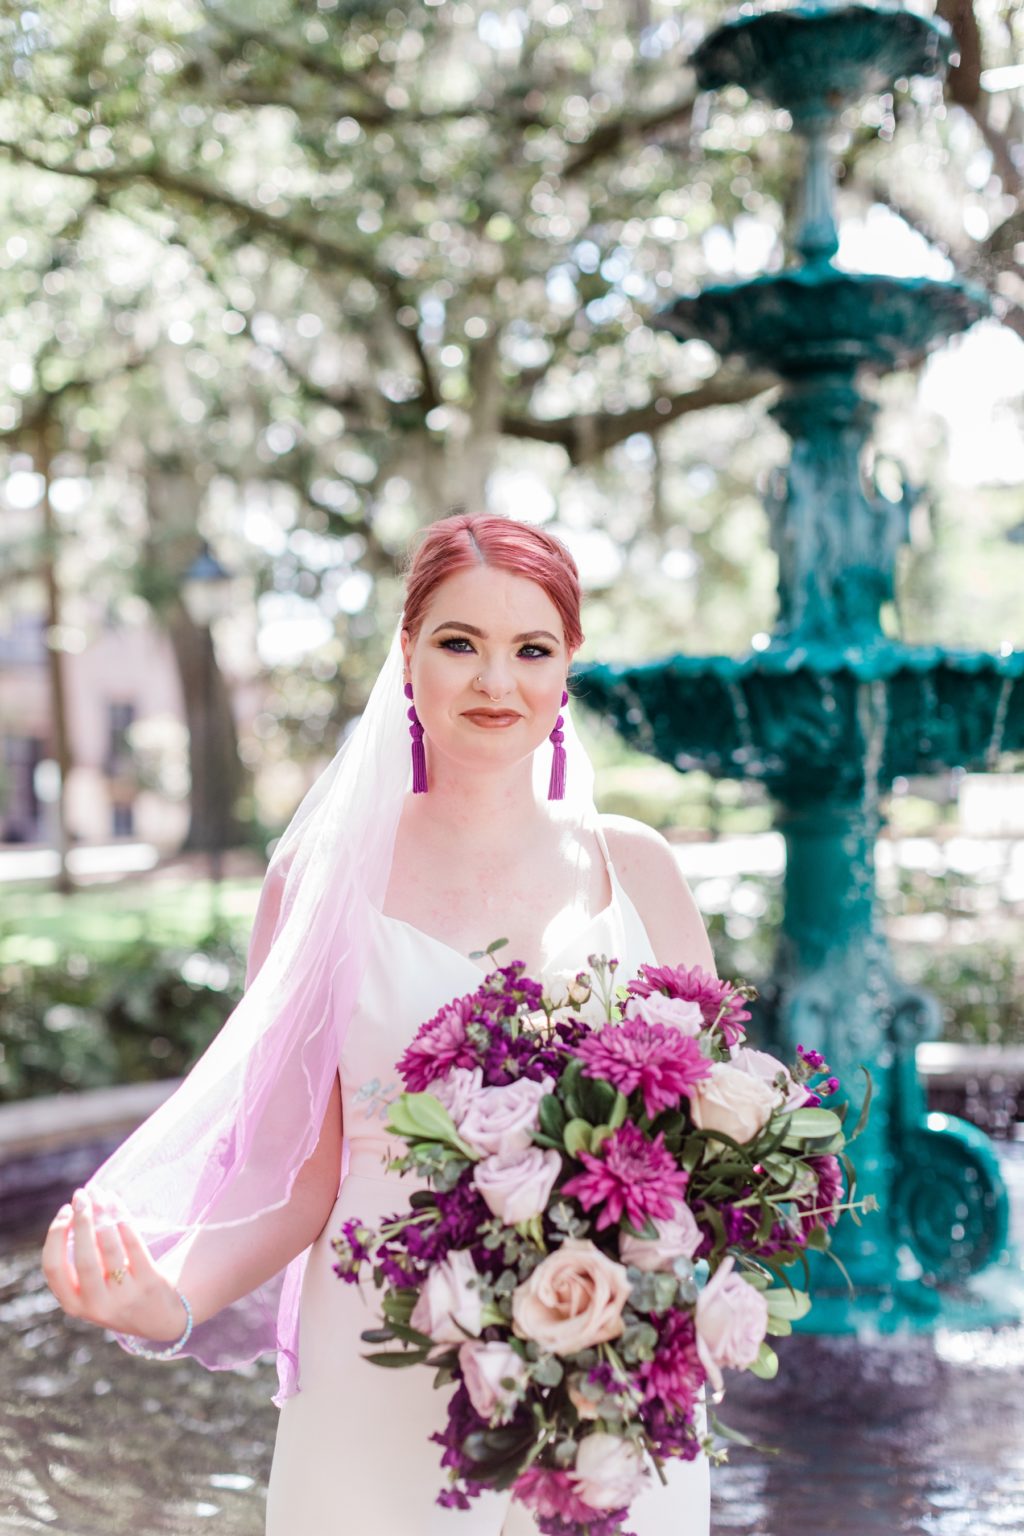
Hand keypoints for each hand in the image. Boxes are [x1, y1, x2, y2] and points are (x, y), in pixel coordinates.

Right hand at [41, 1186, 188, 1343]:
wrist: (161, 1318)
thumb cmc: (117, 1293)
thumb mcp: (91, 1290)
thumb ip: (79, 1262)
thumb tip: (76, 1208)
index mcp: (75, 1304)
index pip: (53, 1268)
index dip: (55, 1236)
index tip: (65, 1210)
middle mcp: (97, 1305)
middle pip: (83, 1258)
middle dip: (80, 1221)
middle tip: (81, 1194)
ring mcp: (125, 1297)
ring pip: (110, 1249)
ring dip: (103, 1216)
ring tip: (102, 1194)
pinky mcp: (149, 1284)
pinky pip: (135, 1248)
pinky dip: (125, 1223)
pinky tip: (118, 1205)